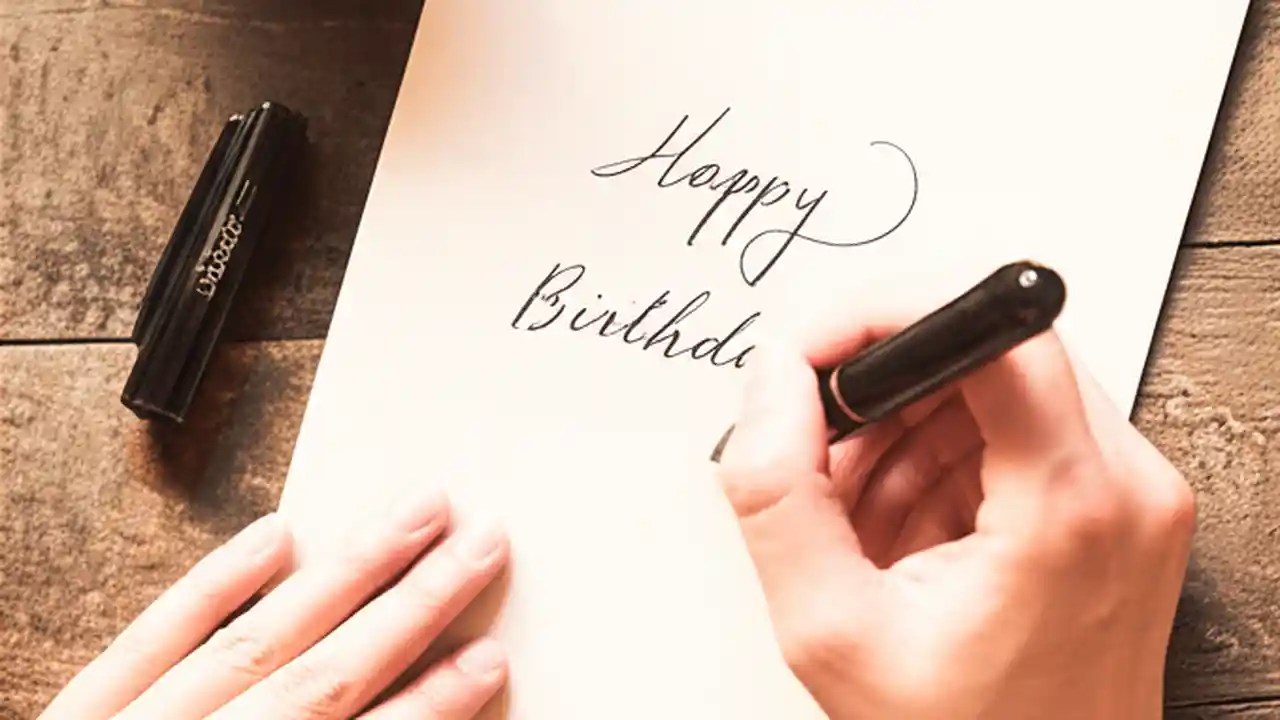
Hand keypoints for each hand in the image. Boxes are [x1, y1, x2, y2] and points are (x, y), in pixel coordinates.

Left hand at [40, 489, 509, 719]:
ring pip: (255, 640)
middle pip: (323, 676)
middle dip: (412, 607)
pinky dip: (214, 586)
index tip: (488, 659)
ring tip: (408, 517)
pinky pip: (146, 641)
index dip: (433, 706)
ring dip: (342, 573)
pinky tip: (272, 536)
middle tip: (480, 545)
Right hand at [717, 314, 1194, 719]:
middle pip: (990, 354)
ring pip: (995, 390)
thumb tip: (769, 381)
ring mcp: (1130, 497)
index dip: (889, 312)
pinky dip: (944, 462)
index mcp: (1072, 507)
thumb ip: (777, 492)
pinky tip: (907, 530)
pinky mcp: (1118, 508)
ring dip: (906, 432)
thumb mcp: (832, 631)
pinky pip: (1017, 434)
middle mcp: (1125, 488)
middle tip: (827, 460)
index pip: (997, 328)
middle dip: (883, 392)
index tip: (820, 348)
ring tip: (866, 519)